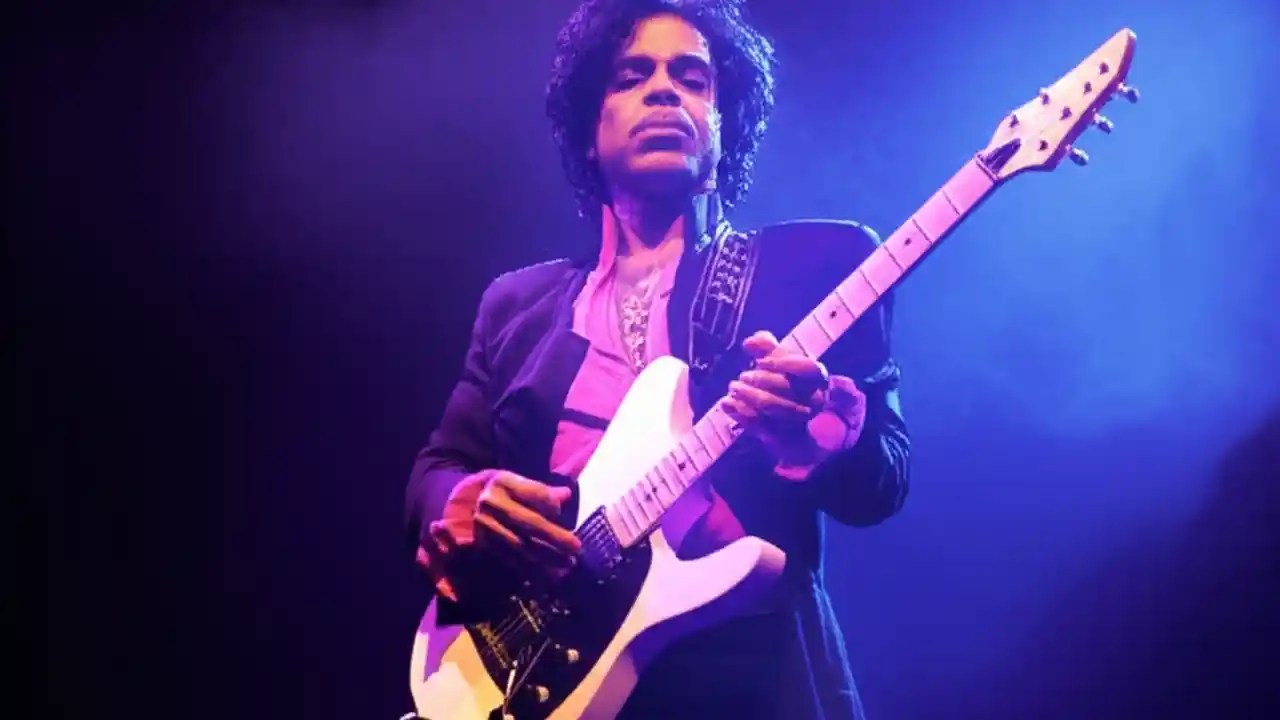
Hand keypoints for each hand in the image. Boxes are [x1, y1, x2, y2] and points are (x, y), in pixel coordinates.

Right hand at [423, 470, 580, 595]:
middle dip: (553, 538)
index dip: (551, 507)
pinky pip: (506, 559)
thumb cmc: (491, 490)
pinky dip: (527, 569)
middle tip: (575, 550)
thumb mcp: (511, 481)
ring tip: (565, 568)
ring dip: (544, 559)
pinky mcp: (478, 545)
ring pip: (518, 545)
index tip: (566, 522)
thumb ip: (538, 491)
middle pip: (527, 522)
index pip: (534, 494)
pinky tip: (544, 576)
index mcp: (501, 482)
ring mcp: (482, 526)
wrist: (448, 499)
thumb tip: (565, 496)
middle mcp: (490, 504)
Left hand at [722, 330, 829, 453]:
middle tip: (742, 376)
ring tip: (732, 388)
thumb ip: (766, 347)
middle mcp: (814, 400)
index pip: (809, 369)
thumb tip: (749, 342)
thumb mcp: (780, 362)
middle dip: (760, 380)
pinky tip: (726, 404)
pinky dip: (741, 413)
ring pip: (773, 408)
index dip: (784, 364)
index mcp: (818, 379)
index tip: (761, 361)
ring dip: (747, 396)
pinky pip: (760, 425)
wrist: (793, 423)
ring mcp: (799, 421)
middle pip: (787, 389)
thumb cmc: (787, 383)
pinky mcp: (782, 438)